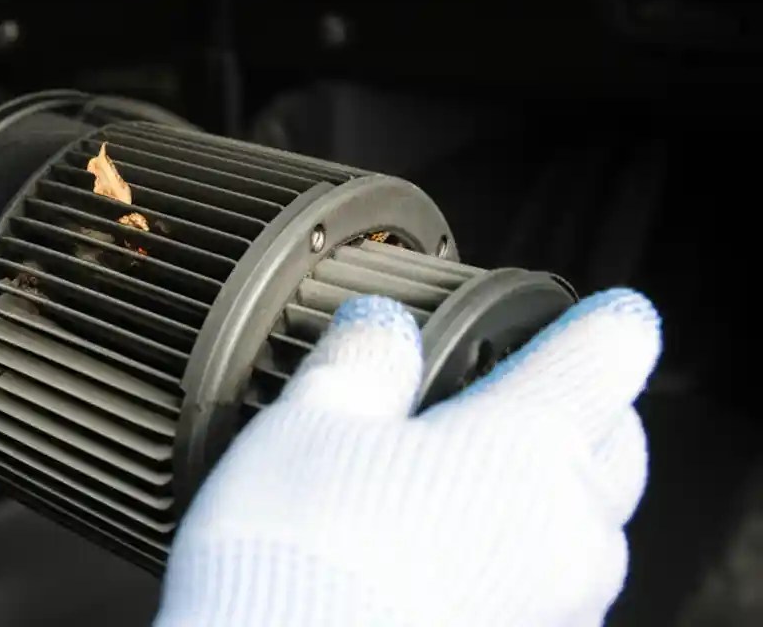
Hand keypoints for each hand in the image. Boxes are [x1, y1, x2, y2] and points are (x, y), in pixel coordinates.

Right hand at [156, 289, 660, 625]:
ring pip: (587, 532)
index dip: (601, 323)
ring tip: (467, 487)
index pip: (610, 352)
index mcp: (526, 445)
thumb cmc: (295, 563)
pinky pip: (547, 597)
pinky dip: (515, 566)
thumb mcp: (307, 426)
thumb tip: (377, 326)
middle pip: (618, 447)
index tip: (592, 316)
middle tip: (523, 400)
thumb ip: (360, 362)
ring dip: (548, 498)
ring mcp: (556, 608)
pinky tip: (447, 563)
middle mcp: (566, 530)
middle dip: (583, 414)